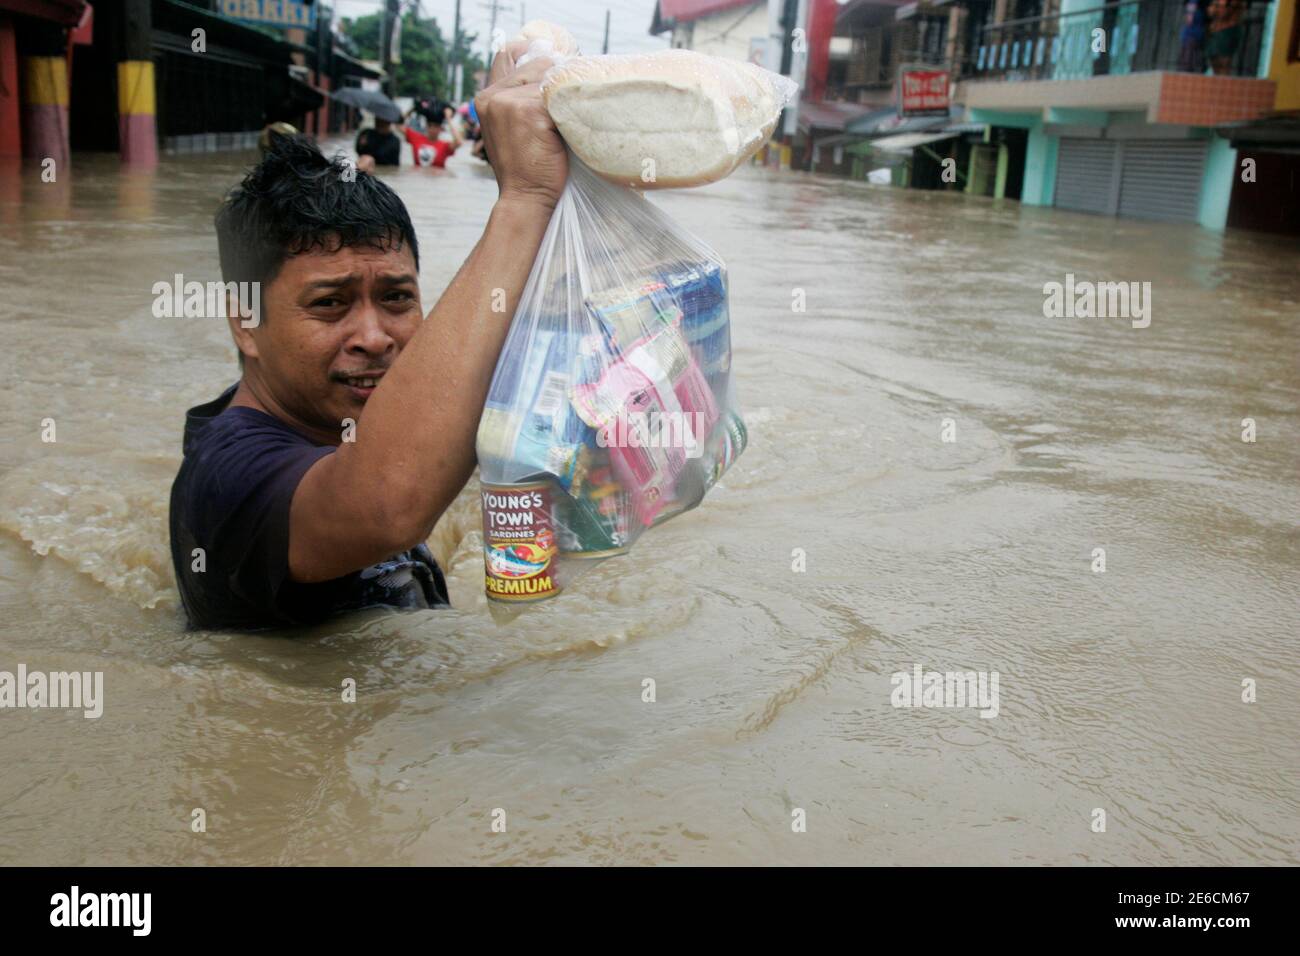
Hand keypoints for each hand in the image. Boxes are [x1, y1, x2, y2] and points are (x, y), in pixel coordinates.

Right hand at [473, 40, 567, 209]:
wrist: (525, 199)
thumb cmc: (528, 168)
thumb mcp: (515, 129)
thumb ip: (521, 101)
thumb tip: (554, 72)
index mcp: (486, 97)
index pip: (509, 54)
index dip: (534, 55)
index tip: (555, 68)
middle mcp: (492, 96)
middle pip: (538, 63)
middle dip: (559, 79)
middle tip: (572, 103)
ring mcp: (507, 102)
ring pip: (550, 78)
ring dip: (565, 96)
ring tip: (570, 121)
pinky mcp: (528, 112)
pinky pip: (559, 96)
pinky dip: (571, 110)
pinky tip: (572, 129)